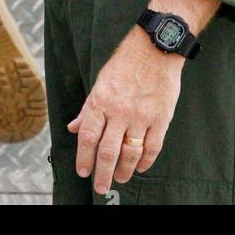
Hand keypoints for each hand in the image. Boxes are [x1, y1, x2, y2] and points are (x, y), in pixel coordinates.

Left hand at [67, 27, 182, 194]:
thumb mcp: (100, 81)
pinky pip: (152, 147)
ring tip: (119, 178)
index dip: (83, 158)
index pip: (88, 137)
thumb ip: (88, 108)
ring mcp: (141, 116)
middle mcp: (119, 111)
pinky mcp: (161, 118)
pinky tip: (140, 168)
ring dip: (124, 171)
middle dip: (102, 173)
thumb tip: (73, 128)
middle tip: (100, 187)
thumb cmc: (125, 63)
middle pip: (108, 151)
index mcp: (101, 101)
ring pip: (130, 153)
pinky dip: (145, 162)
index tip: (82, 171)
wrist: (155, 48)